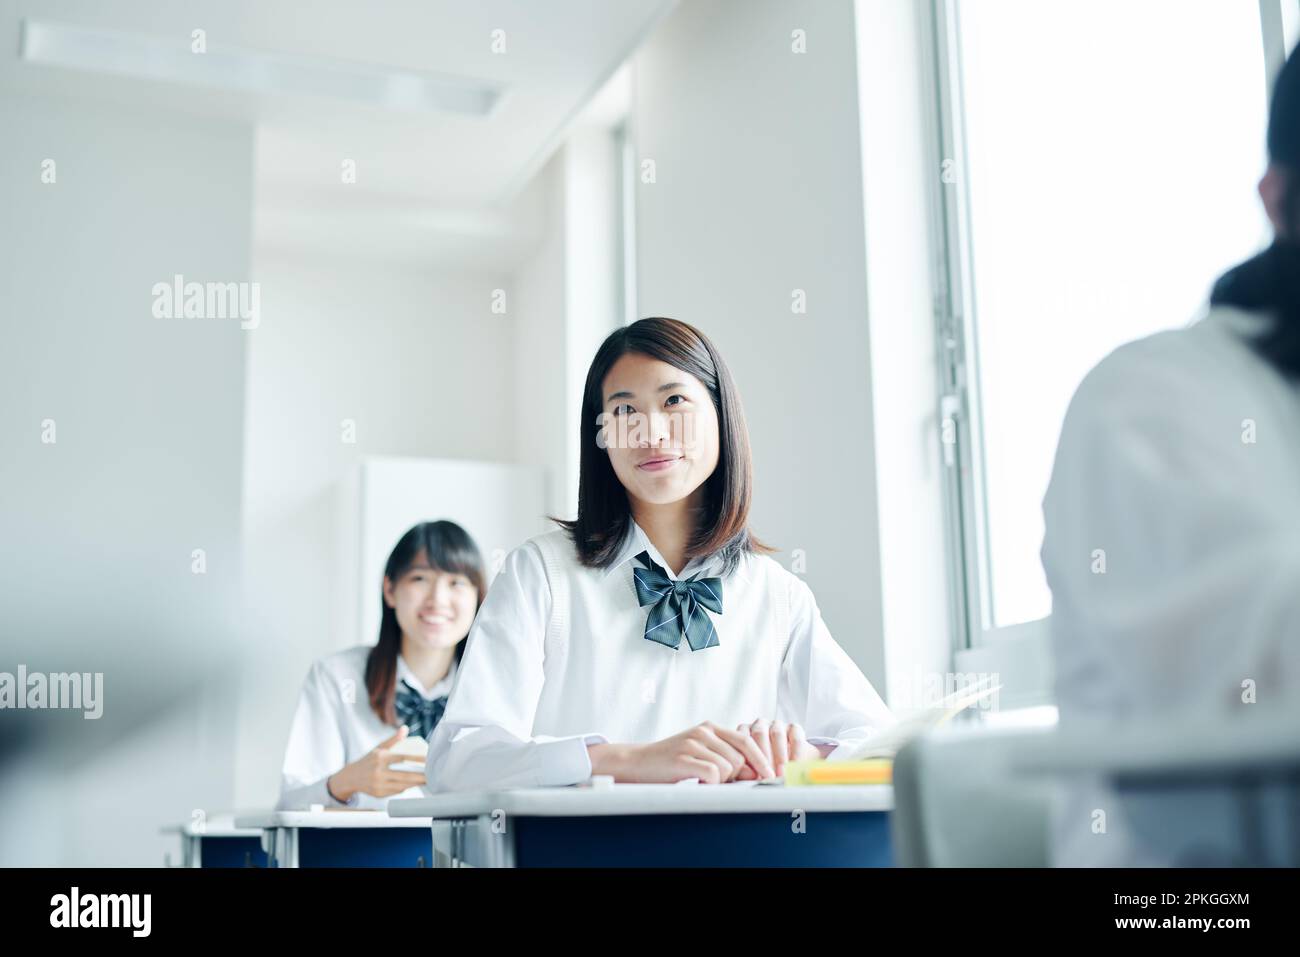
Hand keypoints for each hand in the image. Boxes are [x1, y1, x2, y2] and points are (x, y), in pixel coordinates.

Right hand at [327, 726, 426, 801]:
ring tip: (426, 781)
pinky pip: (395, 792)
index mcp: (380, 758)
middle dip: (419, 776)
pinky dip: (405, 788)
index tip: (428, 759)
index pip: (402, 758)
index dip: (416, 759)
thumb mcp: (378, 748)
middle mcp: (378, 772)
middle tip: (432, 775)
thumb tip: (404, 728)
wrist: (350, 777)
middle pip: (404, 775)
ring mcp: (378, 784)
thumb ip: (393, 740)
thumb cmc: (368, 761)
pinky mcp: (378, 794)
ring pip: (401, 786)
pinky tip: (412, 785)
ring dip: (414, 784)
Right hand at [589, 721, 775, 783]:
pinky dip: (710, 784)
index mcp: (710, 728)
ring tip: (701, 781)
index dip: (761, 759)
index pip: (746, 740)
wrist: (636, 764)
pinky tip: (696, 783)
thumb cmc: (670, 763)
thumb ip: (725, 758)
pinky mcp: (683, 758)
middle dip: (735, 775)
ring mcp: (693, 743)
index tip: (770, 776)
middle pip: (739, 757)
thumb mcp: (699, 754)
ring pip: (728, 767)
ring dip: (720, 781)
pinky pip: (713, 774)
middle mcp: (703, 731)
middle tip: (715, 782)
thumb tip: (754, 772)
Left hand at [731, 720, 821, 779]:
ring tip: (781, 774)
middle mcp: (759, 725)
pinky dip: (795, 753)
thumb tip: (746, 782)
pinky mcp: (794, 728)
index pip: (742, 739)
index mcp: (744, 732)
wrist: (788, 763)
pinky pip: (795, 738)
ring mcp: (777, 725)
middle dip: (763, 757)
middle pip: (759, 734)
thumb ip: (746, 771)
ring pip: (777, 734)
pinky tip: (795, 767)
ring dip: (779, 756)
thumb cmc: (764, 769)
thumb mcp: (752, 769)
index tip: (752, 775)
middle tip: (767, 776)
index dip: (747, 758)